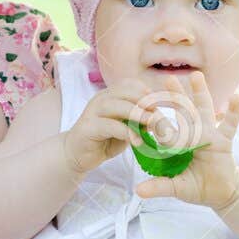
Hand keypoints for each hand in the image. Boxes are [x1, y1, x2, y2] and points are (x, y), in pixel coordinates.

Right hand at [61, 77, 176, 176]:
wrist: (76, 154)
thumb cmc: (103, 139)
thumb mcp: (124, 127)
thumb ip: (137, 121)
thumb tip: (157, 118)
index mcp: (109, 95)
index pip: (130, 84)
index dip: (146, 91)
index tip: (161, 103)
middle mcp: (100, 100)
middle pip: (124, 92)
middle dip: (144, 101)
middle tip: (159, 112)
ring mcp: (92, 112)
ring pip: (115, 105)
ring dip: (135, 113)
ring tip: (150, 123)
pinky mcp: (88, 128)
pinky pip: (108, 126)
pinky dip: (125, 132)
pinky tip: (137, 141)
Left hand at [132, 70, 238, 210]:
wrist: (220, 193)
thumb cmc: (196, 187)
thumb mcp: (177, 188)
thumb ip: (159, 187)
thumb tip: (137, 191)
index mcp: (177, 144)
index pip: (164, 130)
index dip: (155, 119)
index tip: (144, 104)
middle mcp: (192, 135)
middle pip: (182, 111)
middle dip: (175, 95)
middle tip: (167, 77)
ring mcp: (209, 135)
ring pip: (204, 110)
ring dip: (200, 93)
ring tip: (196, 75)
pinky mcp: (224, 140)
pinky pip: (230, 124)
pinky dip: (233, 111)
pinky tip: (236, 96)